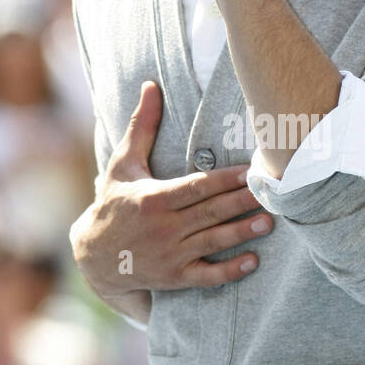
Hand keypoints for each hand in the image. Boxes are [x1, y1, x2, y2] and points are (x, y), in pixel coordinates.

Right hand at [71, 80, 273, 314]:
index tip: (250, 171)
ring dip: (242, 232)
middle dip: (242, 202)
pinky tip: (253, 261)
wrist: (94, 257)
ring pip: (213, 242)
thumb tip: (151, 86)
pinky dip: (229, 272)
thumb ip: (141, 127)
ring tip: (269, 222)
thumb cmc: (113, 203)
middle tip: (271, 194)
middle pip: (210, 212)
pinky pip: (206, 277)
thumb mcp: (122, 164)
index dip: (225, 179)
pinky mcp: (174, 278)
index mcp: (152, 199)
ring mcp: (169, 255)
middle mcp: (162, 228)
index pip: (196, 186)